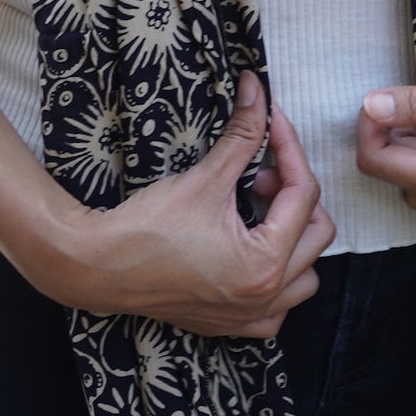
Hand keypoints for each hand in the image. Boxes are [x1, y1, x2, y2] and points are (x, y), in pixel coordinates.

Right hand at [42, 74, 334, 336]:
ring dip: (293, 238)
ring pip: (304, 275)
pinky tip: (248, 252)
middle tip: (260, 171)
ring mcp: (248, 317)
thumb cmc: (148, 227)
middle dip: (295, 193)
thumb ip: (243, 134)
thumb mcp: (205, 177)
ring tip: (257, 211)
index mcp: (265, 263)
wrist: (100, 266)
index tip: (271, 119)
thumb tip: (259, 90)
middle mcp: (266, 297)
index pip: (303, 194)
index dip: (290, 147)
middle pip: (316, 234)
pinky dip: (275, 278)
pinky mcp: (229, 325)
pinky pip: (277, 307)